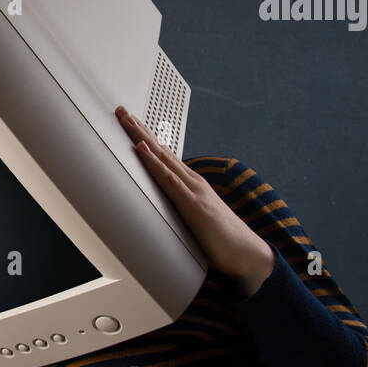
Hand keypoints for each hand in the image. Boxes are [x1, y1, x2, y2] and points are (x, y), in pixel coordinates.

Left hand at [115, 105, 274, 297]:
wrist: (246, 255)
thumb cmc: (220, 241)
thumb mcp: (192, 221)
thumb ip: (179, 212)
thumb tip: (159, 215)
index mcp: (191, 184)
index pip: (164, 156)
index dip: (147, 138)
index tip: (130, 123)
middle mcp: (192, 181)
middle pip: (161, 150)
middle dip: (140, 129)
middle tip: (121, 111)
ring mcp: (193, 190)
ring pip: (162, 158)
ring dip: (143, 137)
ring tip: (127, 120)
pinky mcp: (192, 204)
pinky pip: (168, 180)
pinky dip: (153, 162)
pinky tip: (142, 149)